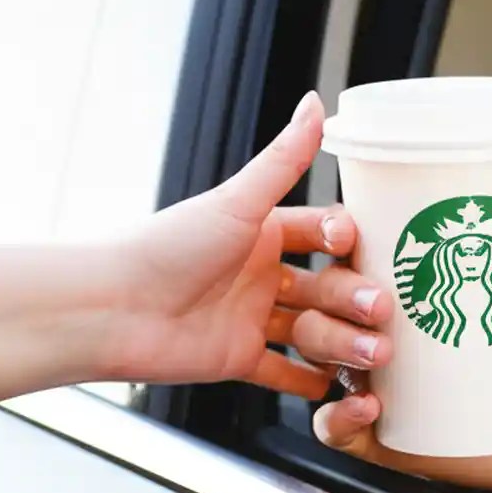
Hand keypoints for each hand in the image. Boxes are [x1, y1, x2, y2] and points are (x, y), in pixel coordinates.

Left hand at [102, 92, 390, 396]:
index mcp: (262, 232)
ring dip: (346, 342)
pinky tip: (337, 388)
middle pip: (326, 287)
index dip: (347, 244)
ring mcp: (249, 317)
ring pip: (313, 331)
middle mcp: (259, 273)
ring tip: (372, 353)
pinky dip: (308, 381)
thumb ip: (283, 159)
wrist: (111, 310)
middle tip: (380, 310)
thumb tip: (317, 104)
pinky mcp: (237, 357)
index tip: (359, 248)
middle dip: (356, 300)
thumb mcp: (237, 202)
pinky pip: (282, 373)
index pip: (324, 235)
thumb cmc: (166, 248)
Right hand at [313, 214, 491, 492]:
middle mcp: (380, 323)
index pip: (356, 244)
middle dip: (338, 291)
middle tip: (380, 302)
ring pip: (320, 349)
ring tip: (382, 351)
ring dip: (336, 343)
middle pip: (326, 293)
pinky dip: (339, 418)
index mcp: (414, 281)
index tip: (349, 227)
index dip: (337, 229)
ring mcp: (375, 377)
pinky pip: (335, 427)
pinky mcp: (378, 434)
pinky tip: (367, 408)